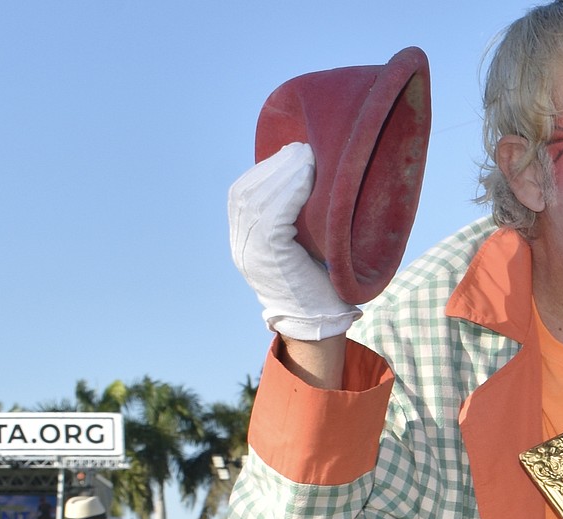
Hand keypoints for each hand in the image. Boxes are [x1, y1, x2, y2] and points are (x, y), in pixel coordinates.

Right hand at [228, 142, 360, 340]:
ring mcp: (249, 253)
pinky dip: (290, 191)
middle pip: (246, 192)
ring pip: (257, 200)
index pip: (242, 194)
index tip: (292, 153)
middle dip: (275, 166)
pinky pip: (272, 215)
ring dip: (284, 173)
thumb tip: (302, 177)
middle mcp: (240, 247)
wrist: (322, 324)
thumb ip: (290, 219)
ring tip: (309, 157)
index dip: (265, 169)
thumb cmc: (321, 284)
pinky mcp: (267, 258)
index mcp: (243, 242)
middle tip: (304, 149)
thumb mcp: (299, 245)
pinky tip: (309, 177)